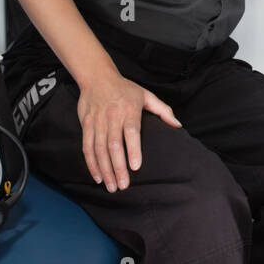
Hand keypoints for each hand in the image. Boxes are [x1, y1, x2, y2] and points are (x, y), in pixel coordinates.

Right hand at [76, 73, 180, 192]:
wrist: (97, 77)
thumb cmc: (125, 88)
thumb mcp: (146, 95)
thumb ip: (163, 110)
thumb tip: (178, 125)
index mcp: (129, 110)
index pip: (131, 132)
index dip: (133, 149)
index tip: (136, 167)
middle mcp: (112, 116)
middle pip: (114, 145)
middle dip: (118, 167)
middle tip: (124, 185)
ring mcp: (97, 121)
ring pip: (99, 149)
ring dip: (105, 169)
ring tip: (112, 186)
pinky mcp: (86, 124)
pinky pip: (87, 146)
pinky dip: (91, 163)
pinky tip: (97, 176)